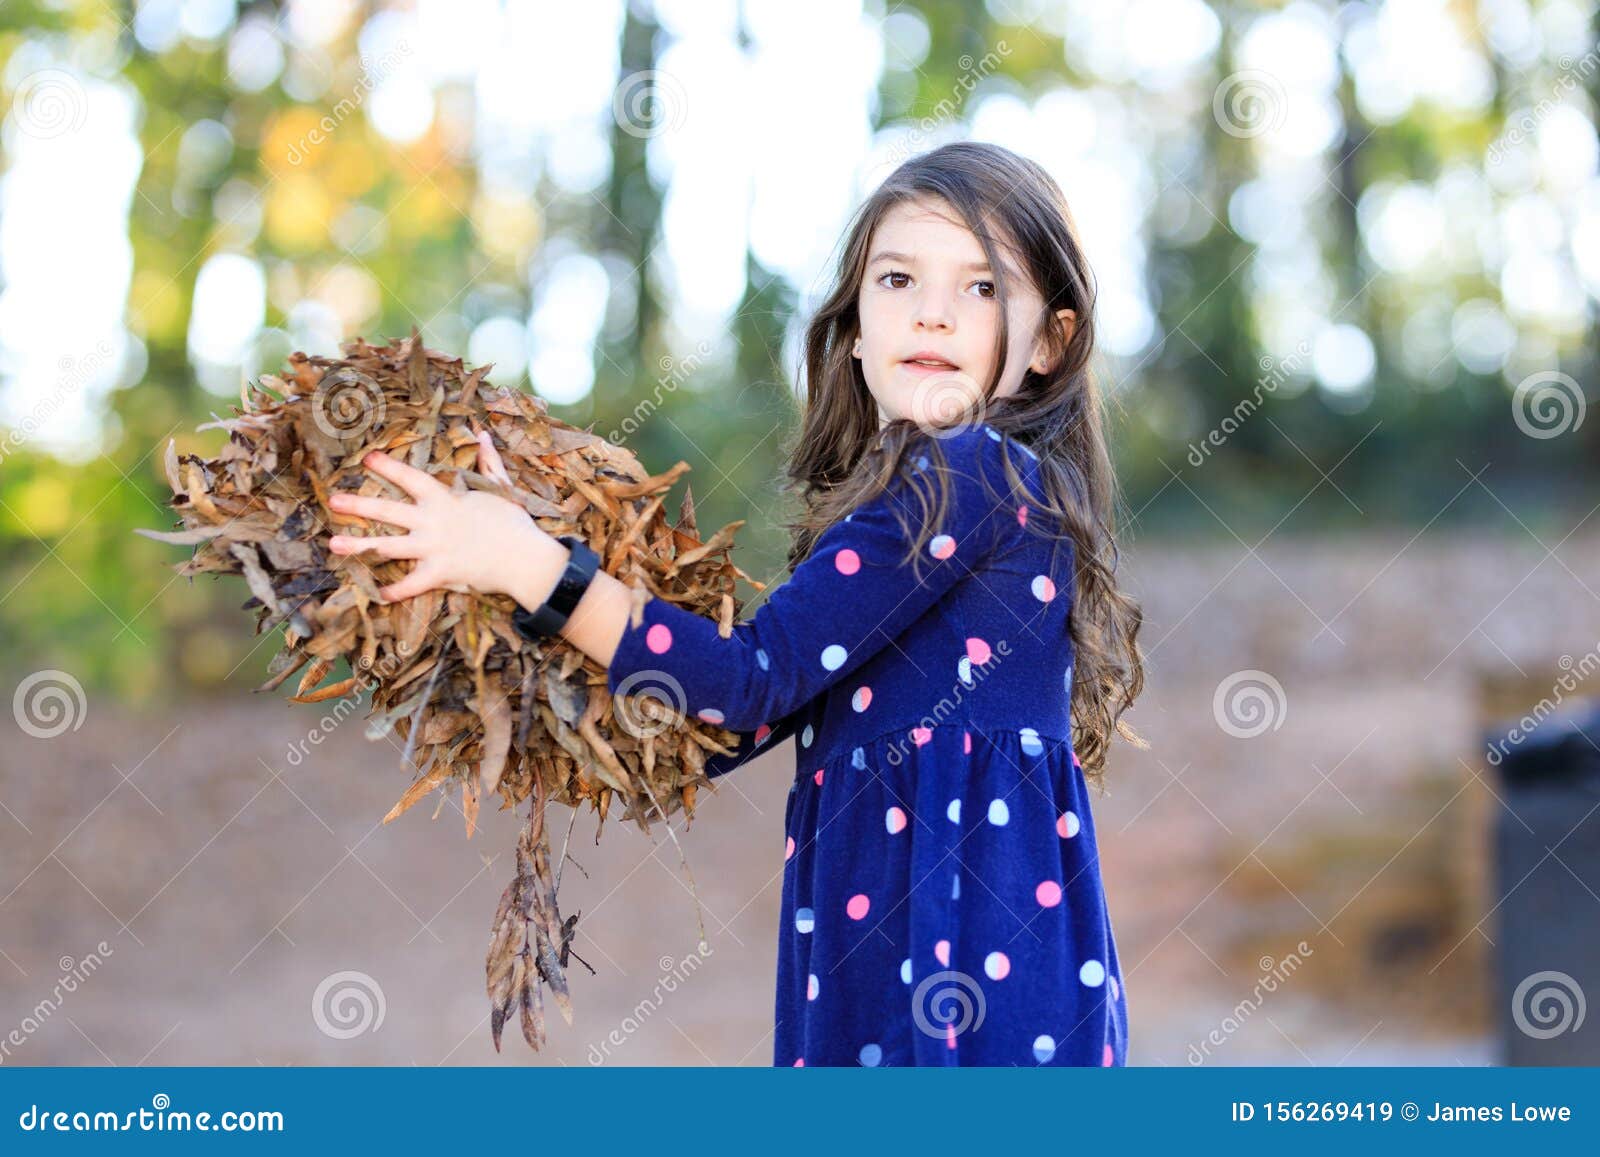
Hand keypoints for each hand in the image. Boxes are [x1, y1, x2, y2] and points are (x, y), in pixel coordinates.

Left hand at [325, 432, 558, 603]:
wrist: (524, 559)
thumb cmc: (514, 523)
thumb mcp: (501, 488)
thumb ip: (488, 462)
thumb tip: (483, 434)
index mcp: (445, 499)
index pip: (411, 478)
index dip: (388, 467)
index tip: (367, 459)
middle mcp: (432, 522)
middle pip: (388, 510)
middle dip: (359, 504)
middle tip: (333, 500)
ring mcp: (433, 548)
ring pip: (388, 546)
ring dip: (359, 546)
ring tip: (333, 544)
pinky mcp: (440, 573)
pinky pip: (412, 584)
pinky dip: (395, 591)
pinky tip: (377, 594)